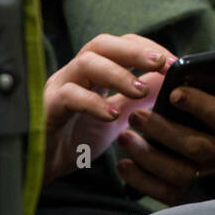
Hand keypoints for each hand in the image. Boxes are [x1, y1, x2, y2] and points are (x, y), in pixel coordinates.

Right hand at [42, 33, 173, 186]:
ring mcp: (58, 87)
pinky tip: (112, 115)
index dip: (148, 48)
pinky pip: (69, 96)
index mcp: (92, 73)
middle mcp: (74, 73)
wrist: (38, 170)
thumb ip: (137, 100)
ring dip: (118, 73)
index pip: (120, 44)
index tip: (175, 62)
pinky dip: (93, 102)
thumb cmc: (74, 140)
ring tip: (140, 91)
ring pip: (86, 63)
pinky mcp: (45, 108)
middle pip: (102, 44)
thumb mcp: (115, 118)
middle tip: (161, 63)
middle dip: (134, 50)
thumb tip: (167, 82)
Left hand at [114, 61, 214, 204]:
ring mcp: (210, 180)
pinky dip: (143, 182)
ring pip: (177, 172)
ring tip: (124, 137)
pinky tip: (125, 165)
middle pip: (194, 146)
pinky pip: (167, 193)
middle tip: (136, 115)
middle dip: (162, 131)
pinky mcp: (194, 197)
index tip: (174, 93)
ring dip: (148, 156)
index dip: (200, 105)